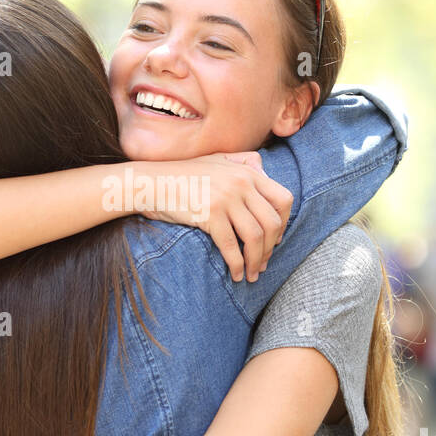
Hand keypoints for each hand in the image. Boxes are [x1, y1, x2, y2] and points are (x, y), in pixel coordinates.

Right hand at [136, 153, 291, 282]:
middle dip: (272, 248)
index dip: (285, 223)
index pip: (284, 199)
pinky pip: (232, 246)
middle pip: (272, 222)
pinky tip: (235, 275)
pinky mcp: (210, 214)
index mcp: (247, 171)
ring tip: (251, 274)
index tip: (276, 240)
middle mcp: (241, 182)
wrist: (150, 182)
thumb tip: (264, 171)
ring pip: (256, 237)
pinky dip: (237, 265)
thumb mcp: (216, 160)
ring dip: (256, 261)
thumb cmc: (182, 176)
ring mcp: (226, 198)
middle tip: (262, 263)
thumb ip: (243, 162)